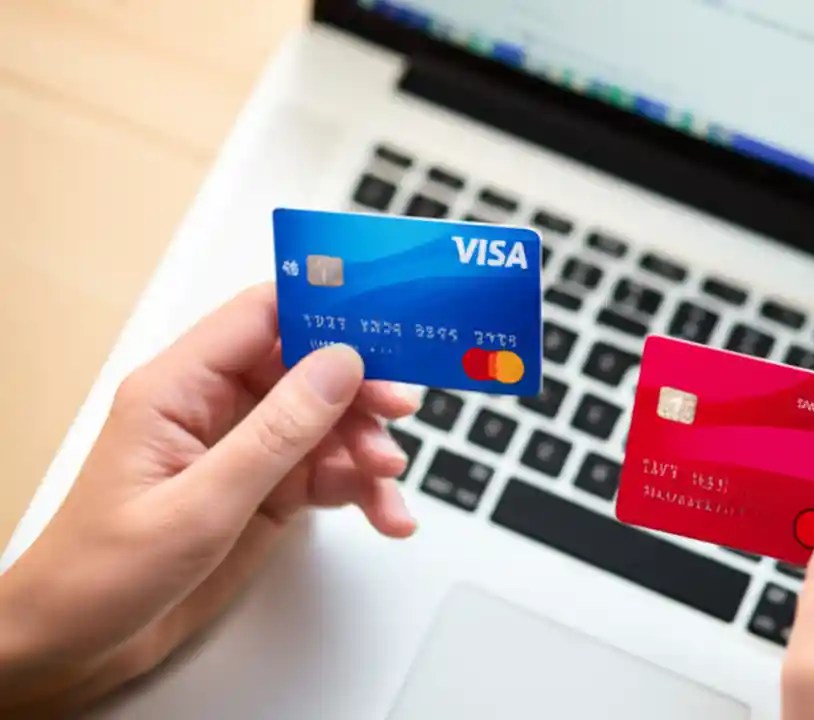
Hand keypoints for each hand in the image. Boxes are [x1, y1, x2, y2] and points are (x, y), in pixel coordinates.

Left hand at [0, 284, 420, 715]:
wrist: (77, 645)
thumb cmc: (103, 573)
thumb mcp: (199, 504)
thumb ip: (275, 433)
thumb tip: (339, 366)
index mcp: (180, 388)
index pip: (262, 317)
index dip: (325, 308)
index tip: (386, 319)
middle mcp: (215, 408)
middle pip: (307, 368)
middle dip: (360, 388)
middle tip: (400, 410)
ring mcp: (242, 449)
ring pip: (326, 424)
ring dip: (366, 449)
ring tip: (387, 483)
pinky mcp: (263, 490)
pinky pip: (327, 472)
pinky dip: (362, 490)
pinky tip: (386, 515)